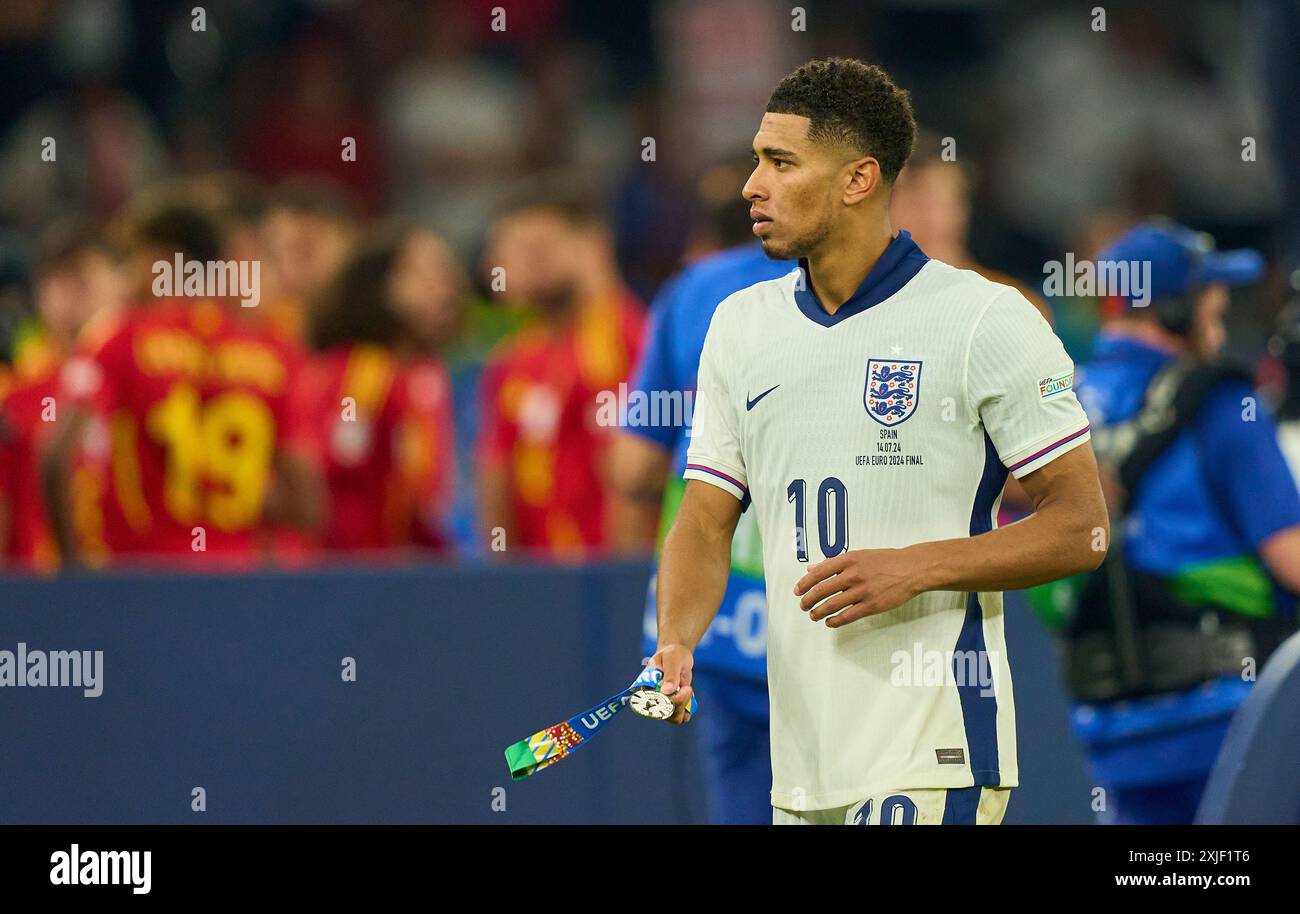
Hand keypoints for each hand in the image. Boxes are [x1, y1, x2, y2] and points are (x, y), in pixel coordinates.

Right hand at [647, 643, 694, 723]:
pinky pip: (681, 717)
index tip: (681, 688)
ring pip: (674, 718)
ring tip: (687, 689)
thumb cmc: (672, 654)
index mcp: (645, 687)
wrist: (678, 655)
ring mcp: (663, 704)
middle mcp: (652, 699)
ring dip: (684, 706)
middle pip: (665, 714)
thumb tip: (666, 691)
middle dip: (680, 702)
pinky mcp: (673, 707)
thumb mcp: (672, 659)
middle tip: (687, 687)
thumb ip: (670, 674)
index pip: (652, 705)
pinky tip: (688, 694)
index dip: (668, 701)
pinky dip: (688, 709)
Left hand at [793, 547, 928, 627]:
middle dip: (808, 600)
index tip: (797, 591)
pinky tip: (829, 622)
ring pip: (832, 605)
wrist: (912, 569)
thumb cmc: (886, 561)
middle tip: (803, 605)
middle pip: (822, 590)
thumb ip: (835, 563)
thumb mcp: (859, 555)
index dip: (804, 583)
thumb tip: (812, 568)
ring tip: (813, 615)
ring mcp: (862, 591)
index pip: (818, 572)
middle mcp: (853, 574)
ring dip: (818, 612)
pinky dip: (835, 621)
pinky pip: (848, 616)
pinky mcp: (872, 605)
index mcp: (848, 559)